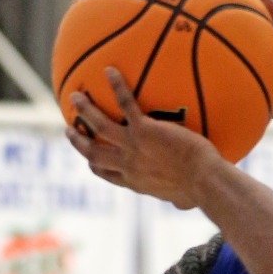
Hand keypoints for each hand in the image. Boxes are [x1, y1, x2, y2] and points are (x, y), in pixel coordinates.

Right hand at [66, 72, 214, 207]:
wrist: (204, 182)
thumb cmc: (200, 193)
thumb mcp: (182, 200)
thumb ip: (176, 198)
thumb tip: (182, 204)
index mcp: (136, 182)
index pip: (108, 175)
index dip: (95, 166)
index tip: (89, 160)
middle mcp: (128, 166)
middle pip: (94, 154)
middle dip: (79, 142)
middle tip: (68, 130)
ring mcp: (133, 147)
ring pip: (100, 126)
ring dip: (85, 111)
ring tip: (74, 96)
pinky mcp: (144, 130)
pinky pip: (125, 103)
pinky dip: (117, 86)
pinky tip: (110, 70)